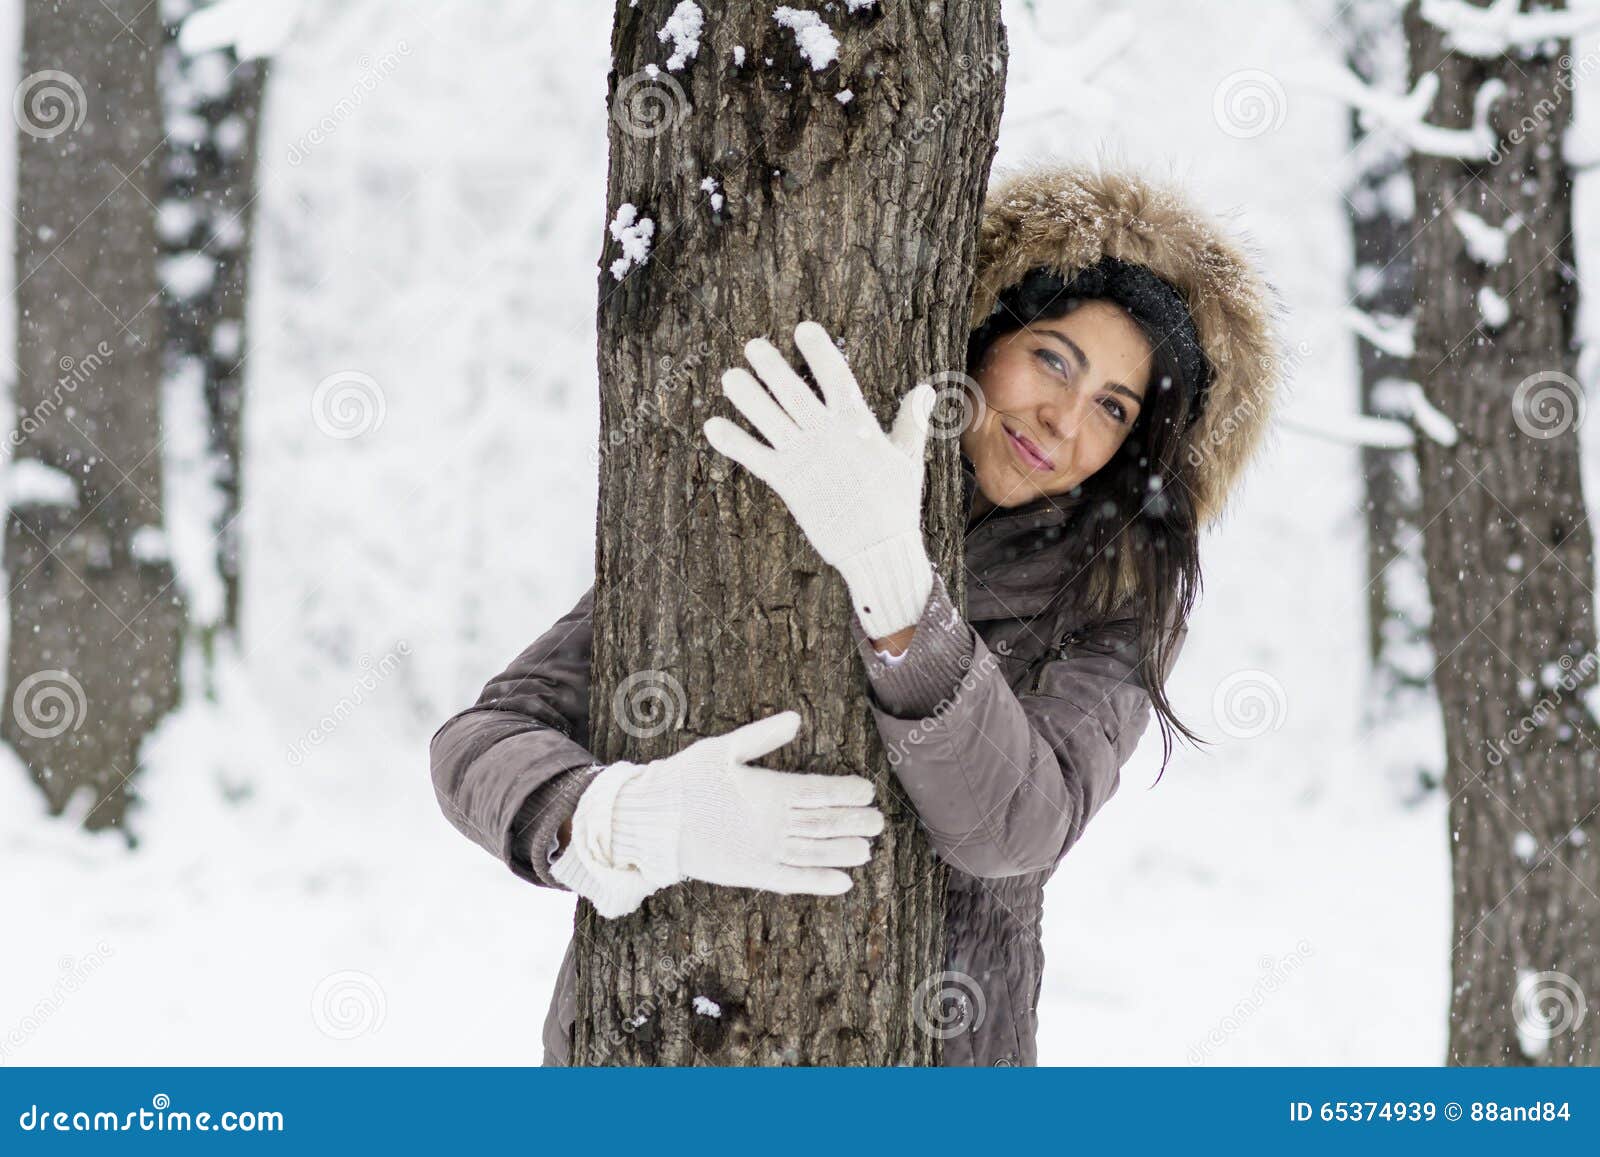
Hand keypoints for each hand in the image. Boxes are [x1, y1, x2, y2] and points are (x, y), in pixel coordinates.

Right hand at [549, 710, 884, 916]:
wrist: (651, 822)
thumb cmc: (684, 780)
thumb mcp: (720, 749)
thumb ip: (761, 736)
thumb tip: (796, 718)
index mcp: (766, 791)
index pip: (818, 791)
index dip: (846, 792)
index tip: (868, 791)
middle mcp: (770, 825)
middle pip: (823, 823)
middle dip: (854, 822)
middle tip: (877, 822)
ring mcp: (762, 852)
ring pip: (814, 853)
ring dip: (843, 853)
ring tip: (867, 851)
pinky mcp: (750, 874)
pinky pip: (792, 881)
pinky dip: (818, 883)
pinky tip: (842, 884)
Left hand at [703, 319, 936, 637]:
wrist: (878, 549)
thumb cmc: (897, 505)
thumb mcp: (909, 458)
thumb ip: (911, 421)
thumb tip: (928, 390)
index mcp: (858, 425)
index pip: (836, 377)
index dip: (818, 351)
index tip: (802, 329)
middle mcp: (827, 436)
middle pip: (793, 392)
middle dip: (772, 367)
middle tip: (753, 345)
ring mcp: (805, 459)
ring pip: (770, 419)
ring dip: (748, 396)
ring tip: (730, 376)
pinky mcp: (788, 483)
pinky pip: (755, 457)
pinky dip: (733, 442)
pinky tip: (712, 426)